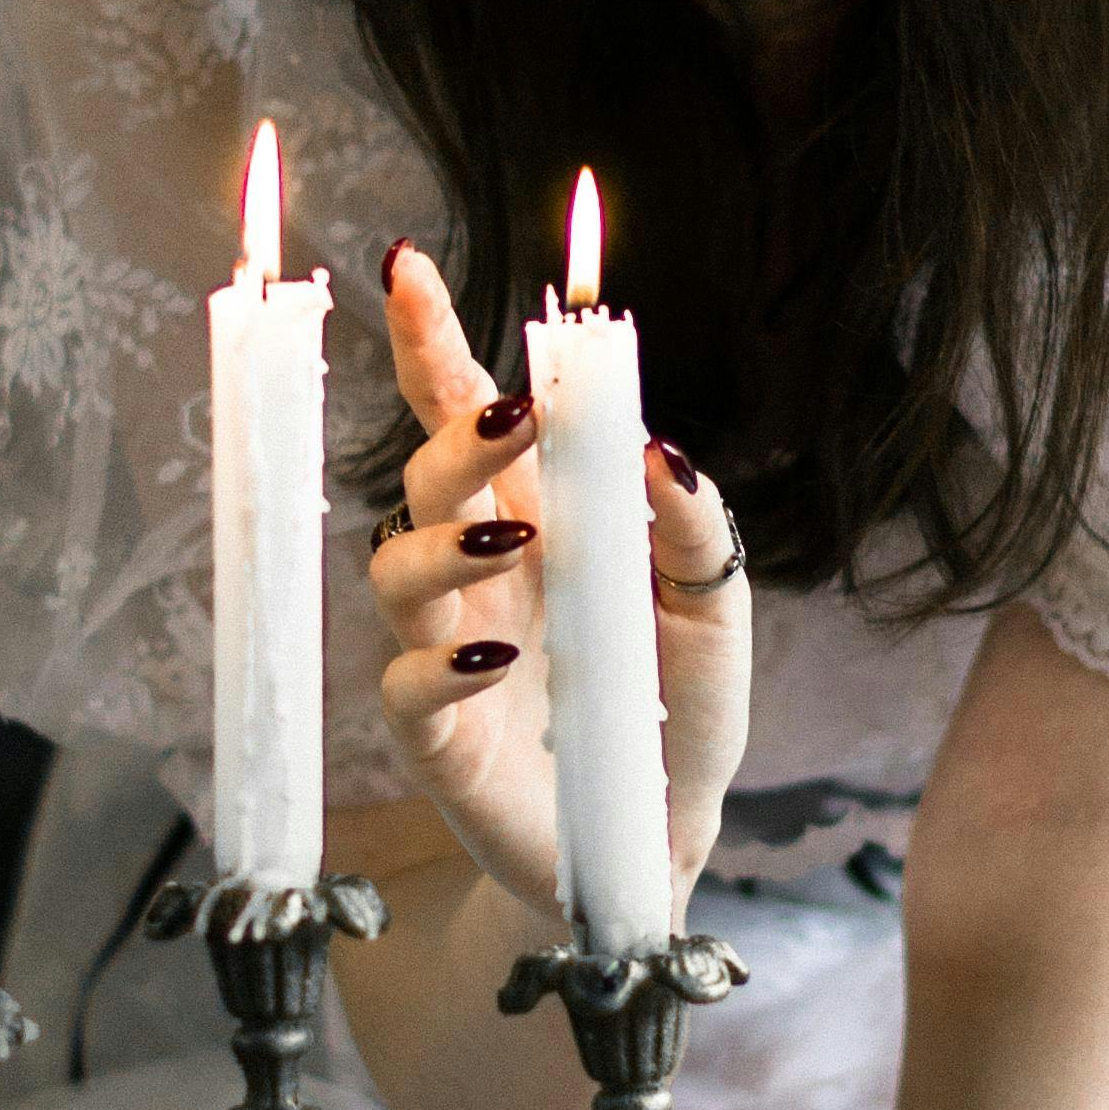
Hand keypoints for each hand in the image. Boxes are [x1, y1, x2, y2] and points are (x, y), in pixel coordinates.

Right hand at [369, 241, 753, 922]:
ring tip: (514, 537)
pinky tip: (496, 661)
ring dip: (444, 538)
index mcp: (536, 522)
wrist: (659, 845)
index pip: (471, 415)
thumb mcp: (714, 614)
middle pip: (423, 475)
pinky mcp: (438, 743)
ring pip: (394, 569)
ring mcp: (447, 655)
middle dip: (451, 432)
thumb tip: (657, 443)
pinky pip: (405, 688)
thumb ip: (695, 532)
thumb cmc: (673, 716)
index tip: (407, 265)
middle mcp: (478, 576)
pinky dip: (437, 666)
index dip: (436, 343)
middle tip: (511, 413)